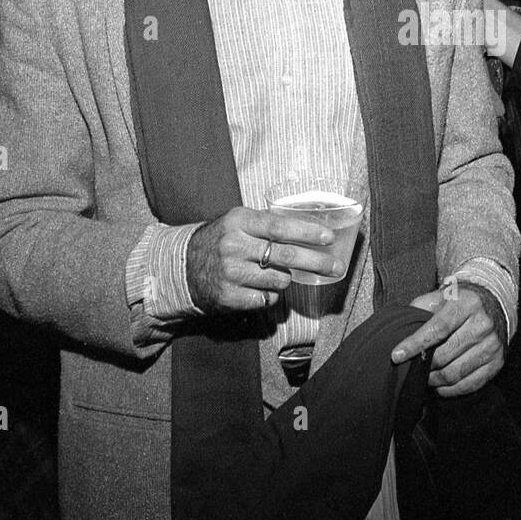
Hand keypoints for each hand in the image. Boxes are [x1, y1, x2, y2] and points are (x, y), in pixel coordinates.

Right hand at [185, 206, 343, 313]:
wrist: (183, 266)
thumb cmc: (221, 240)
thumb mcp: (239, 222)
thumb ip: (267, 224)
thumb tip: (311, 229)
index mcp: (239, 221)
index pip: (280, 226)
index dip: (307, 232)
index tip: (329, 238)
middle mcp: (234, 245)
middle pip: (286, 255)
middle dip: (317, 262)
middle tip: (338, 267)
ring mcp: (231, 272)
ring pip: (280, 279)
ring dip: (286, 278)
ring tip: (274, 272)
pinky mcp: (229, 296)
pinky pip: (267, 298)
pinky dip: (271, 294)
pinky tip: (259, 286)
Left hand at [391, 281, 506, 395]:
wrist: (495, 306)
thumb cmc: (460, 303)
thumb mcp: (441, 296)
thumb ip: (421, 308)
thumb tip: (401, 330)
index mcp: (467, 303)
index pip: (437, 329)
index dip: (415, 344)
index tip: (397, 356)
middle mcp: (483, 324)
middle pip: (445, 355)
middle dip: (424, 365)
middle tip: (413, 367)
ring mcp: (492, 345)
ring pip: (455, 373)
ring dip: (434, 380)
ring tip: (425, 376)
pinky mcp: (497, 362)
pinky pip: (470, 384)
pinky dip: (451, 389)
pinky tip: (440, 385)